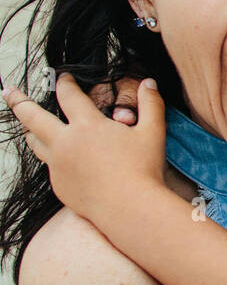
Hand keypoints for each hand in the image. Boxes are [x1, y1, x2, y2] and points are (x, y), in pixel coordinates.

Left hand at [3, 73, 168, 223]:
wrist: (129, 207)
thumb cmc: (143, 170)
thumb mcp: (153, 132)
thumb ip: (150, 104)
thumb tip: (149, 83)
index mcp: (87, 125)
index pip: (68, 95)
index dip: (64, 83)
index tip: (62, 77)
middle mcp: (65, 143)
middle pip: (32, 117)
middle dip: (18, 101)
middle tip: (8, 91)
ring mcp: (58, 165)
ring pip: (35, 142)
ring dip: (31, 131)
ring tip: (28, 127)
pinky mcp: (59, 184)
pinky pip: (50, 166)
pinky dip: (53, 158)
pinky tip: (62, 160)